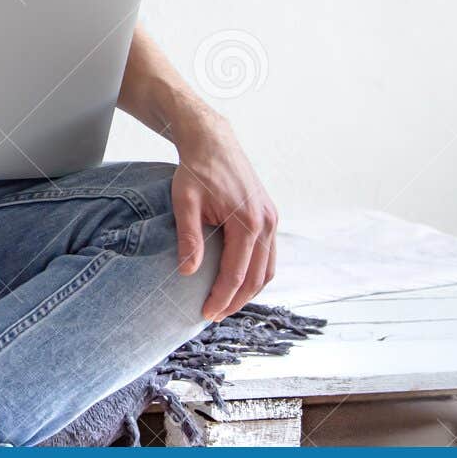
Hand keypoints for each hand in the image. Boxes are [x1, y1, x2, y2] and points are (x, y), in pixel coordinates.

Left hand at [169, 109, 277, 321]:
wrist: (213, 142)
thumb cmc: (196, 170)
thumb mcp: (184, 202)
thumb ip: (189, 237)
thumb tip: (187, 272)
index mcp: (247, 222)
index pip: (236, 273)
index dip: (222, 297)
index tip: (206, 313)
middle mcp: (266, 223)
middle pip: (256, 277)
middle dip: (236, 300)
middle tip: (215, 315)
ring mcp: (271, 219)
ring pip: (268, 269)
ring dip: (250, 290)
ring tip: (226, 304)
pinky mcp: (269, 216)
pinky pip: (268, 254)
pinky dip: (256, 273)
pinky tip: (239, 281)